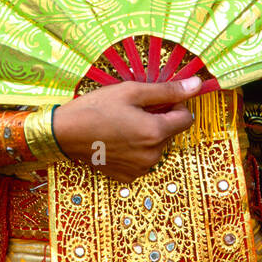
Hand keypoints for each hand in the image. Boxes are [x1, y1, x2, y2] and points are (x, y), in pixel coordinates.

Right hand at [51, 75, 201, 181]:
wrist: (64, 133)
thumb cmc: (96, 107)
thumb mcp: (131, 91)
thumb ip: (167, 90)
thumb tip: (197, 85)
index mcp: (155, 132)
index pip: (186, 118)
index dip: (176, 105)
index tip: (157, 99)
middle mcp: (152, 155)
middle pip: (171, 132)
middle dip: (160, 119)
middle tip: (134, 109)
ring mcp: (140, 168)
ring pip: (157, 146)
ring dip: (148, 134)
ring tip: (123, 124)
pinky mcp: (128, 176)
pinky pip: (143, 159)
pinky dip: (136, 148)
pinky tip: (118, 139)